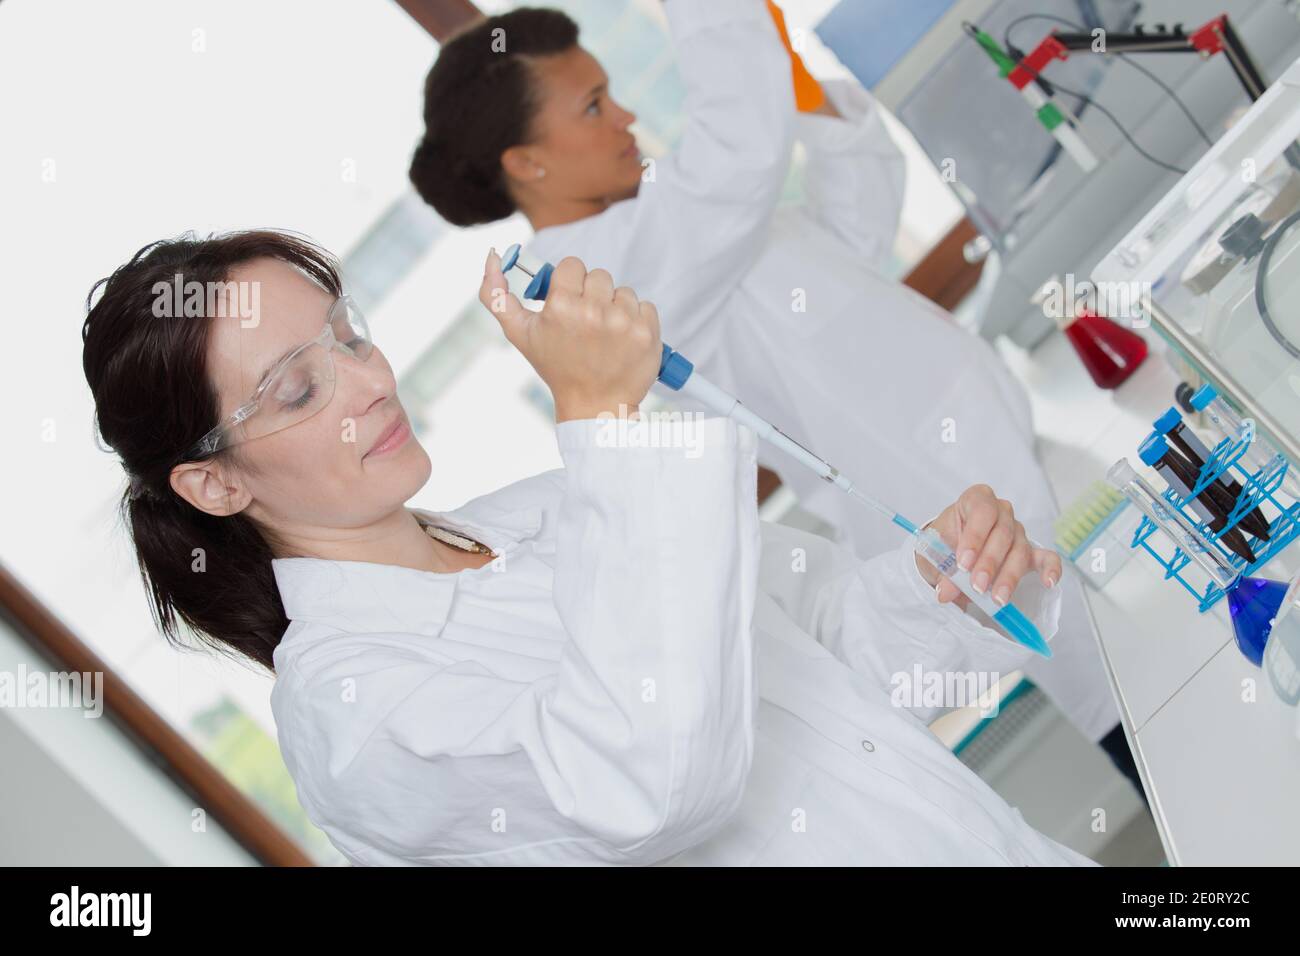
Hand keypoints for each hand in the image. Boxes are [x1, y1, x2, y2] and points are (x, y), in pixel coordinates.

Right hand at [479, 250, 661, 422]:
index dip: (570, 284)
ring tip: (605, 336)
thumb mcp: (518, 333)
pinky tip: (624, 341)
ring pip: (623, 291)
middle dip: (593, 295)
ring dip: (616, 308)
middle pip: (599, 276)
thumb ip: (495, 295)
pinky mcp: (647, 332)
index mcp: (561, 306)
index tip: (569, 304)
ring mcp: (623, 322)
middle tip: (587, 325)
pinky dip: (637, 320)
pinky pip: (645, 306)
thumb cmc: (556, 367)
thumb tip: (491, 256)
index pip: (572, 265)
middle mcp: (593, 310)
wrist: (594, 406)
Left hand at [914, 484, 1061, 609]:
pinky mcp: (1029, 552)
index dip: (974, 537)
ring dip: (1008, 576)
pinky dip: (1050, 570)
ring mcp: (1017, 531)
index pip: (982, 511)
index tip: (963, 563)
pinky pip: (1046, 557)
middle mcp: (1001, 512)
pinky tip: (1049, 582)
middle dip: (989, 563)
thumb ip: (943, 571)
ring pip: (1019, 550)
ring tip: (996, 598)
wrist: (949, 550)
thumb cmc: (944, 543)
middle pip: (1002, 534)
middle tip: (977, 586)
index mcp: (976, 500)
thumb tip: (946, 593)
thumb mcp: (936, 554)